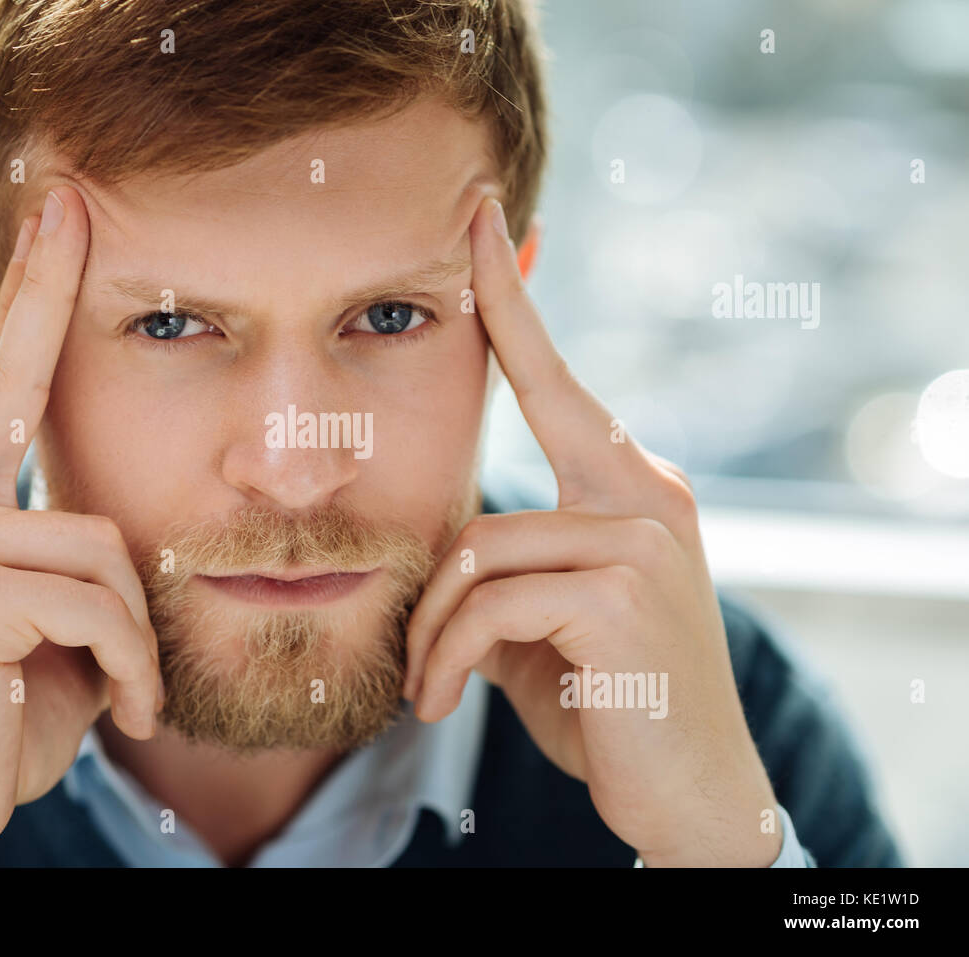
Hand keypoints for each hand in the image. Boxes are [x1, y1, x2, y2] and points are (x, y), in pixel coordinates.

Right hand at [0, 186, 162, 865]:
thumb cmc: (2, 714)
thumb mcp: (48, 624)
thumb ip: (65, 554)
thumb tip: (102, 512)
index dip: (25, 298)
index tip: (51, 216)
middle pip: (21, 395)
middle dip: (48, 294)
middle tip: (69, 196)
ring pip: (100, 542)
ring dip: (135, 631)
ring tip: (128, 689)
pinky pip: (96, 601)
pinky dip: (129, 664)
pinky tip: (121, 711)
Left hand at [402, 196, 781, 866]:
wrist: (691, 792)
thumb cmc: (606, 699)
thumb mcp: (543, 622)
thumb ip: (504, 565)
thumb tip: (441, 547)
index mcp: (628, 486)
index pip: (556, 376)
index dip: (512, 298)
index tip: (486, 218)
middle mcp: (646, 492)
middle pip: (483, 495)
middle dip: (435, 579)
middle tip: (417, 658)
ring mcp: (640, 535)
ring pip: (474, 554)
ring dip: (435, 638)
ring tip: (433, 695)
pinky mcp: (622, 588)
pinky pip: (486, 603)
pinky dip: (447, 660)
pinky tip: (448, 705)